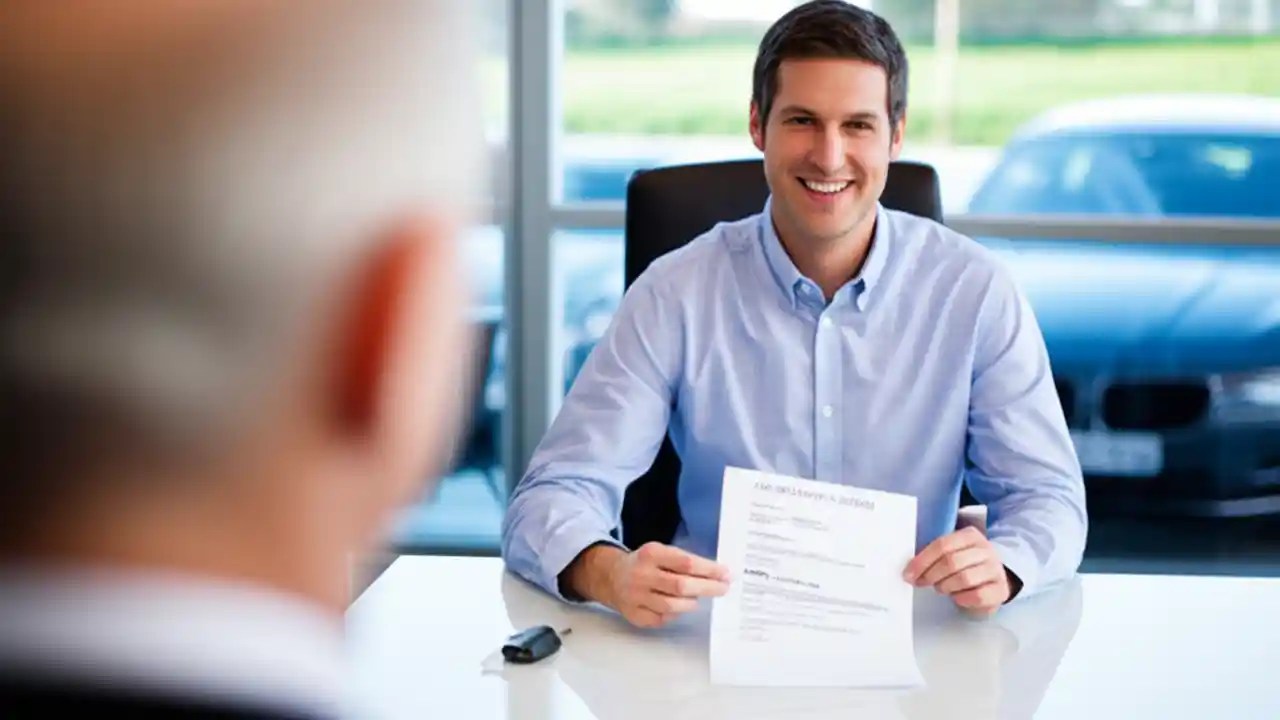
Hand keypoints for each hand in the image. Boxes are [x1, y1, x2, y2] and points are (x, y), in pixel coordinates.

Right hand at [567, 542, 730, 627]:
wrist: (612, 577)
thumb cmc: (645, 564)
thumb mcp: (660, 553)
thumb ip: (684, 562)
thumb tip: (717, 574)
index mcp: (651, 554)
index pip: (686, 563)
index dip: (709, 570)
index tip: (726, 574)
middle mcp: (642, 575)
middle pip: (681, 586)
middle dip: (707, 588)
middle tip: (723, 588)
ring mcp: (636, 597)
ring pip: (673, 605)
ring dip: (691, 602)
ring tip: (698, 598)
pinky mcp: (635, 615)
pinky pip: (663, 618)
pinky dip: (675, 613)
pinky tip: (678, 606)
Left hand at [902, 527, 1010, 615]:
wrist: (993, 580)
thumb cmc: (966, 566)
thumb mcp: (951, 553)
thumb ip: (933, 556)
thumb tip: (909, 569)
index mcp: (970, 536)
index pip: (942, 545)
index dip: (922, 561)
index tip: (909, 574)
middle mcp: (986, 550)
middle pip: (952, 562)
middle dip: (931, 575)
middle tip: (922, 582)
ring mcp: (995, 569)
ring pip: (964, 578)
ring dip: (945, 586)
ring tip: (941, 588)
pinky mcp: (1000, 589)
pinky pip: (977, 595)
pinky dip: (961, 598)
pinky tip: (957, 596)